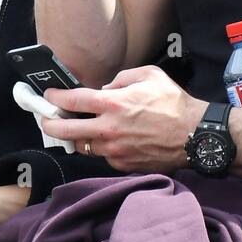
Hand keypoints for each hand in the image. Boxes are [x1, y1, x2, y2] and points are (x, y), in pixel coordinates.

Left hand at [39, 65, 206, 173]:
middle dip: (50, 124)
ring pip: (83, 146)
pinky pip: (103, 157)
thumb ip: (120, 79)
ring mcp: (115, 151)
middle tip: (47, 119)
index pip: (72, 101)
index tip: (49, 96)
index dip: (55, 98)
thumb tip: (104, 90)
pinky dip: (102, 148)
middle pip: (65, 130)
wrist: (194, 135)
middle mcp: (109, 130)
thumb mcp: (148, 76)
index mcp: (113, 104)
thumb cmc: (173, 103)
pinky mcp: (123, 165)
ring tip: (79, 129)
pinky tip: (110, 140)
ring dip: (78, 137)